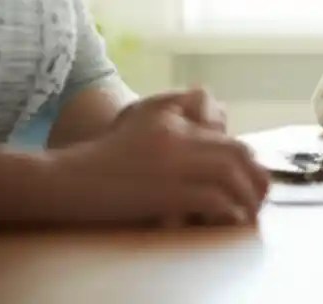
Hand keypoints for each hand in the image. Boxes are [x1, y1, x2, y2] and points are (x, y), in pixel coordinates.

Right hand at [50, 94, 269, 226]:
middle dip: (255, 177)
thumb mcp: (140, 116)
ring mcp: (171, 165)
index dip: (246, 159)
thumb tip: (214, 104)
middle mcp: (178, 139)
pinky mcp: (163, 193)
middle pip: (236, 154)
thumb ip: (176, 105)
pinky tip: (230, 219)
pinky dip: (226, 210)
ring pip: (229, 176)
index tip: (251, 178)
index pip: (227, 136)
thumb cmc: (102, 155)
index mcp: (175, 123)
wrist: (64, 180)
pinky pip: (211, 199)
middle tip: (259, 198)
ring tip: (248, 213)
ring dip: (246, 196)